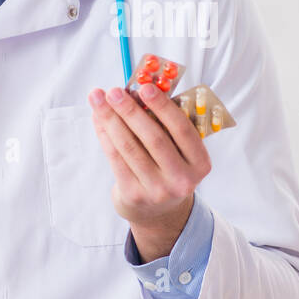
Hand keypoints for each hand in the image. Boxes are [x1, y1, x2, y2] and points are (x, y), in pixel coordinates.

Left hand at [87, 83, 211, 261]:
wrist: (157, 211)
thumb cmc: (169, 167)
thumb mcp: (180, 152)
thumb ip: (166, 125)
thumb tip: (137, 91)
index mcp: (200, 163)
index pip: (182, 130)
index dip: (163, 107)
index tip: (144, 87)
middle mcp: (181, 179)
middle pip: (153, 138)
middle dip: (130, 111)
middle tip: (114, 91)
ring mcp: (157, 190)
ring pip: (130, 147)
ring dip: (111, 119)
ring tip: (98, 99)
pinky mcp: (134, 195)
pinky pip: (115, 159)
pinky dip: (105, 135)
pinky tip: (98, 119)